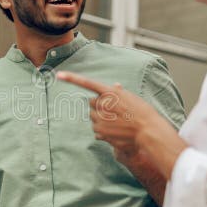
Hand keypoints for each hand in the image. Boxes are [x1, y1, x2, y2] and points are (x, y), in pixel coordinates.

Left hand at [57, 71, 186, 179]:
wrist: (147, 131)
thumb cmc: (142, 113)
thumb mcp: (132, 98)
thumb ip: (120, 92)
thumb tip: (115, 85)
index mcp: (110, 92)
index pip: (87, 83)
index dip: (72, 79)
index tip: (59, 75)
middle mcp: (102, 104)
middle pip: (91, 103)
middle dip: (99, 106)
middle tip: (114, 112)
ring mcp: (100, 118)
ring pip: (93, 116)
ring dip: (101, 118)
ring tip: (117, 122)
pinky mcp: (99, 131)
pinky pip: (95, 128)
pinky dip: (102, 130)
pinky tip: (115, 131)